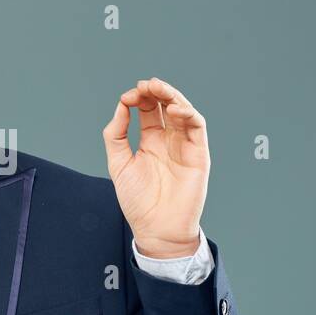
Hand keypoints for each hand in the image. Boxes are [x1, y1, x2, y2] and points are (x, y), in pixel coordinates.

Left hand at [103, 77, 209, 257]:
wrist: (156, 229)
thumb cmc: (138, 202)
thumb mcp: (118, 164)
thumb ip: (116, 135)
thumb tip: (121, 107)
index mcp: (151, 142)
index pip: (149, 110)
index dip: (139, 98)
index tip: (128, 96)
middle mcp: (169, 140)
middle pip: (166, 106)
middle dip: (156, 91)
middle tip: (144, 85)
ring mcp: (185, 146)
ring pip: (183, 111)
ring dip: (172, 96)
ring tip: (157, 88)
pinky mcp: (199, 154)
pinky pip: (197, 127)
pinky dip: (187, 113)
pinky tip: (173, 109)